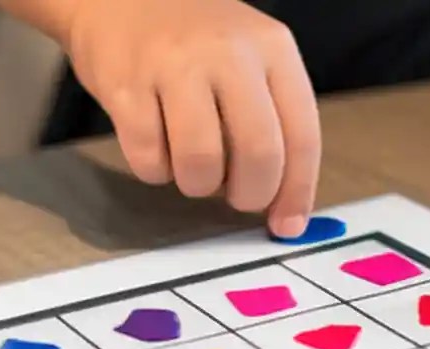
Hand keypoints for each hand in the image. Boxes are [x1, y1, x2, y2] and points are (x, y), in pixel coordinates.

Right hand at [63, 0, 320, 235]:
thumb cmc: (191, 40)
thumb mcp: (248, 58)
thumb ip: (271, 120)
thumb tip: (284, 206)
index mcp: (273, 48)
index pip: (302, 135)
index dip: (297, 192)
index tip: (287, 226)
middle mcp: (229, 53)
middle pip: (259, 154)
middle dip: (249, 195)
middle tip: (233, 195)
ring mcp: (175, 67)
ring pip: (202, 164)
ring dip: (197, 185)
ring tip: (190, 166)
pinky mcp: (127, 85)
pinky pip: (149, 159)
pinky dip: (154, 170)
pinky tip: (155, 145)